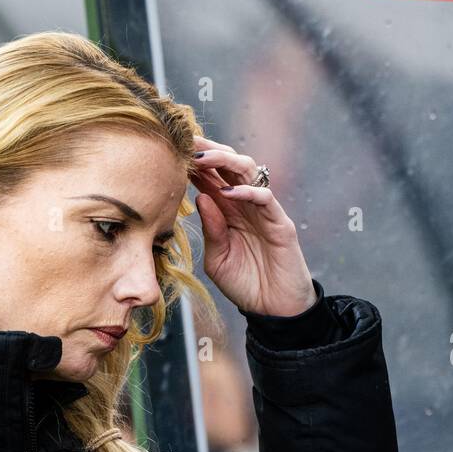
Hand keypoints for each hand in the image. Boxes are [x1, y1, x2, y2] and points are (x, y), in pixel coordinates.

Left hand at [190, 135, 315, 316]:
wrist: (273, 310)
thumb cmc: (245, 284)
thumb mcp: (217, 259)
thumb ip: (210, 230)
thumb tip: (200, 198)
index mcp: (227, 210)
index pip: (209, 177)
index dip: (193, 163)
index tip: (172, 150)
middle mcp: (245, 204)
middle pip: (227, 165)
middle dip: (207, 151)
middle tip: (185, 142)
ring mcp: (264, 211)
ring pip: (248, 171)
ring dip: (225, 161)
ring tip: (203, 159)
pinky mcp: (280, 223)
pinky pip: (266, 198)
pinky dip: (248, 191)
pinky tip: (228, 192)